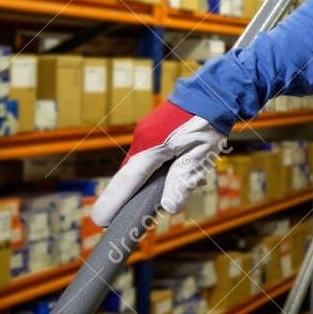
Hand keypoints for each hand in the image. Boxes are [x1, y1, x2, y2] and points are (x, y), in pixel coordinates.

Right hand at [90, 101, 227, 225]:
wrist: (213, 91)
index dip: (113, 202)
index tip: (99, 221)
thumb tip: (169, 207)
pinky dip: (159, 168)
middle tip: (132, 216)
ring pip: (141, 167)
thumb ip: (183, 180)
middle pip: (131, 176)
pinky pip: (148, 157)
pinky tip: (182, 167)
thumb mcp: (200, 155)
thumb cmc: (208, 123)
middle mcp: (142, 139)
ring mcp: (144, 133)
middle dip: (134, 195)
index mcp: (151, 146)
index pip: (127, 180)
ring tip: (184, 180)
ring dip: (153, 180)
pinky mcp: (150, 131)